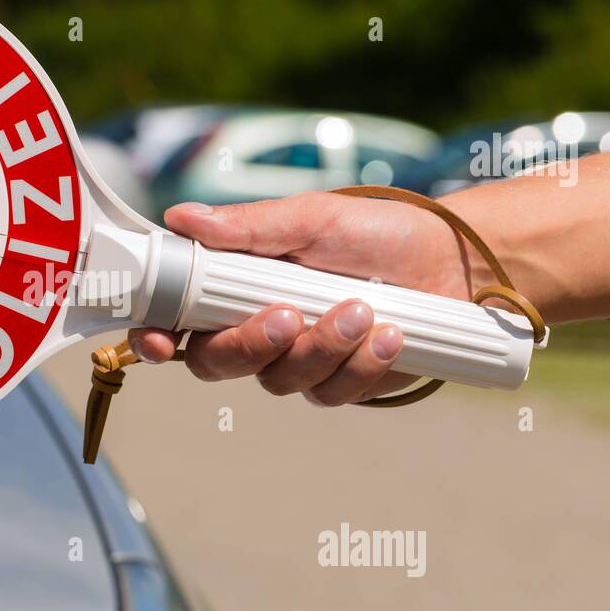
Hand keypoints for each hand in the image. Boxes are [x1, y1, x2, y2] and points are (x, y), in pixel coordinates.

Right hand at [128, 193, 479, 404]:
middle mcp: (256, 328)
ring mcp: (297, 361)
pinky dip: (360, 364)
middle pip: (216, 364)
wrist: (452, 260)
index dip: (157, 338)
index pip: (176, 321)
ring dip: (321, 347)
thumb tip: (181, 218)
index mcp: (234, 286)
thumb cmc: (376, 232)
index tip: (161, 340)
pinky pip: (331, 392)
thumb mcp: (311, 218)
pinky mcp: (339, 383)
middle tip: (288, 315)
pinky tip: (389, 334)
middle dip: (250, 345)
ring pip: (278, 381)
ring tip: (362, 308)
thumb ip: (247, 227)